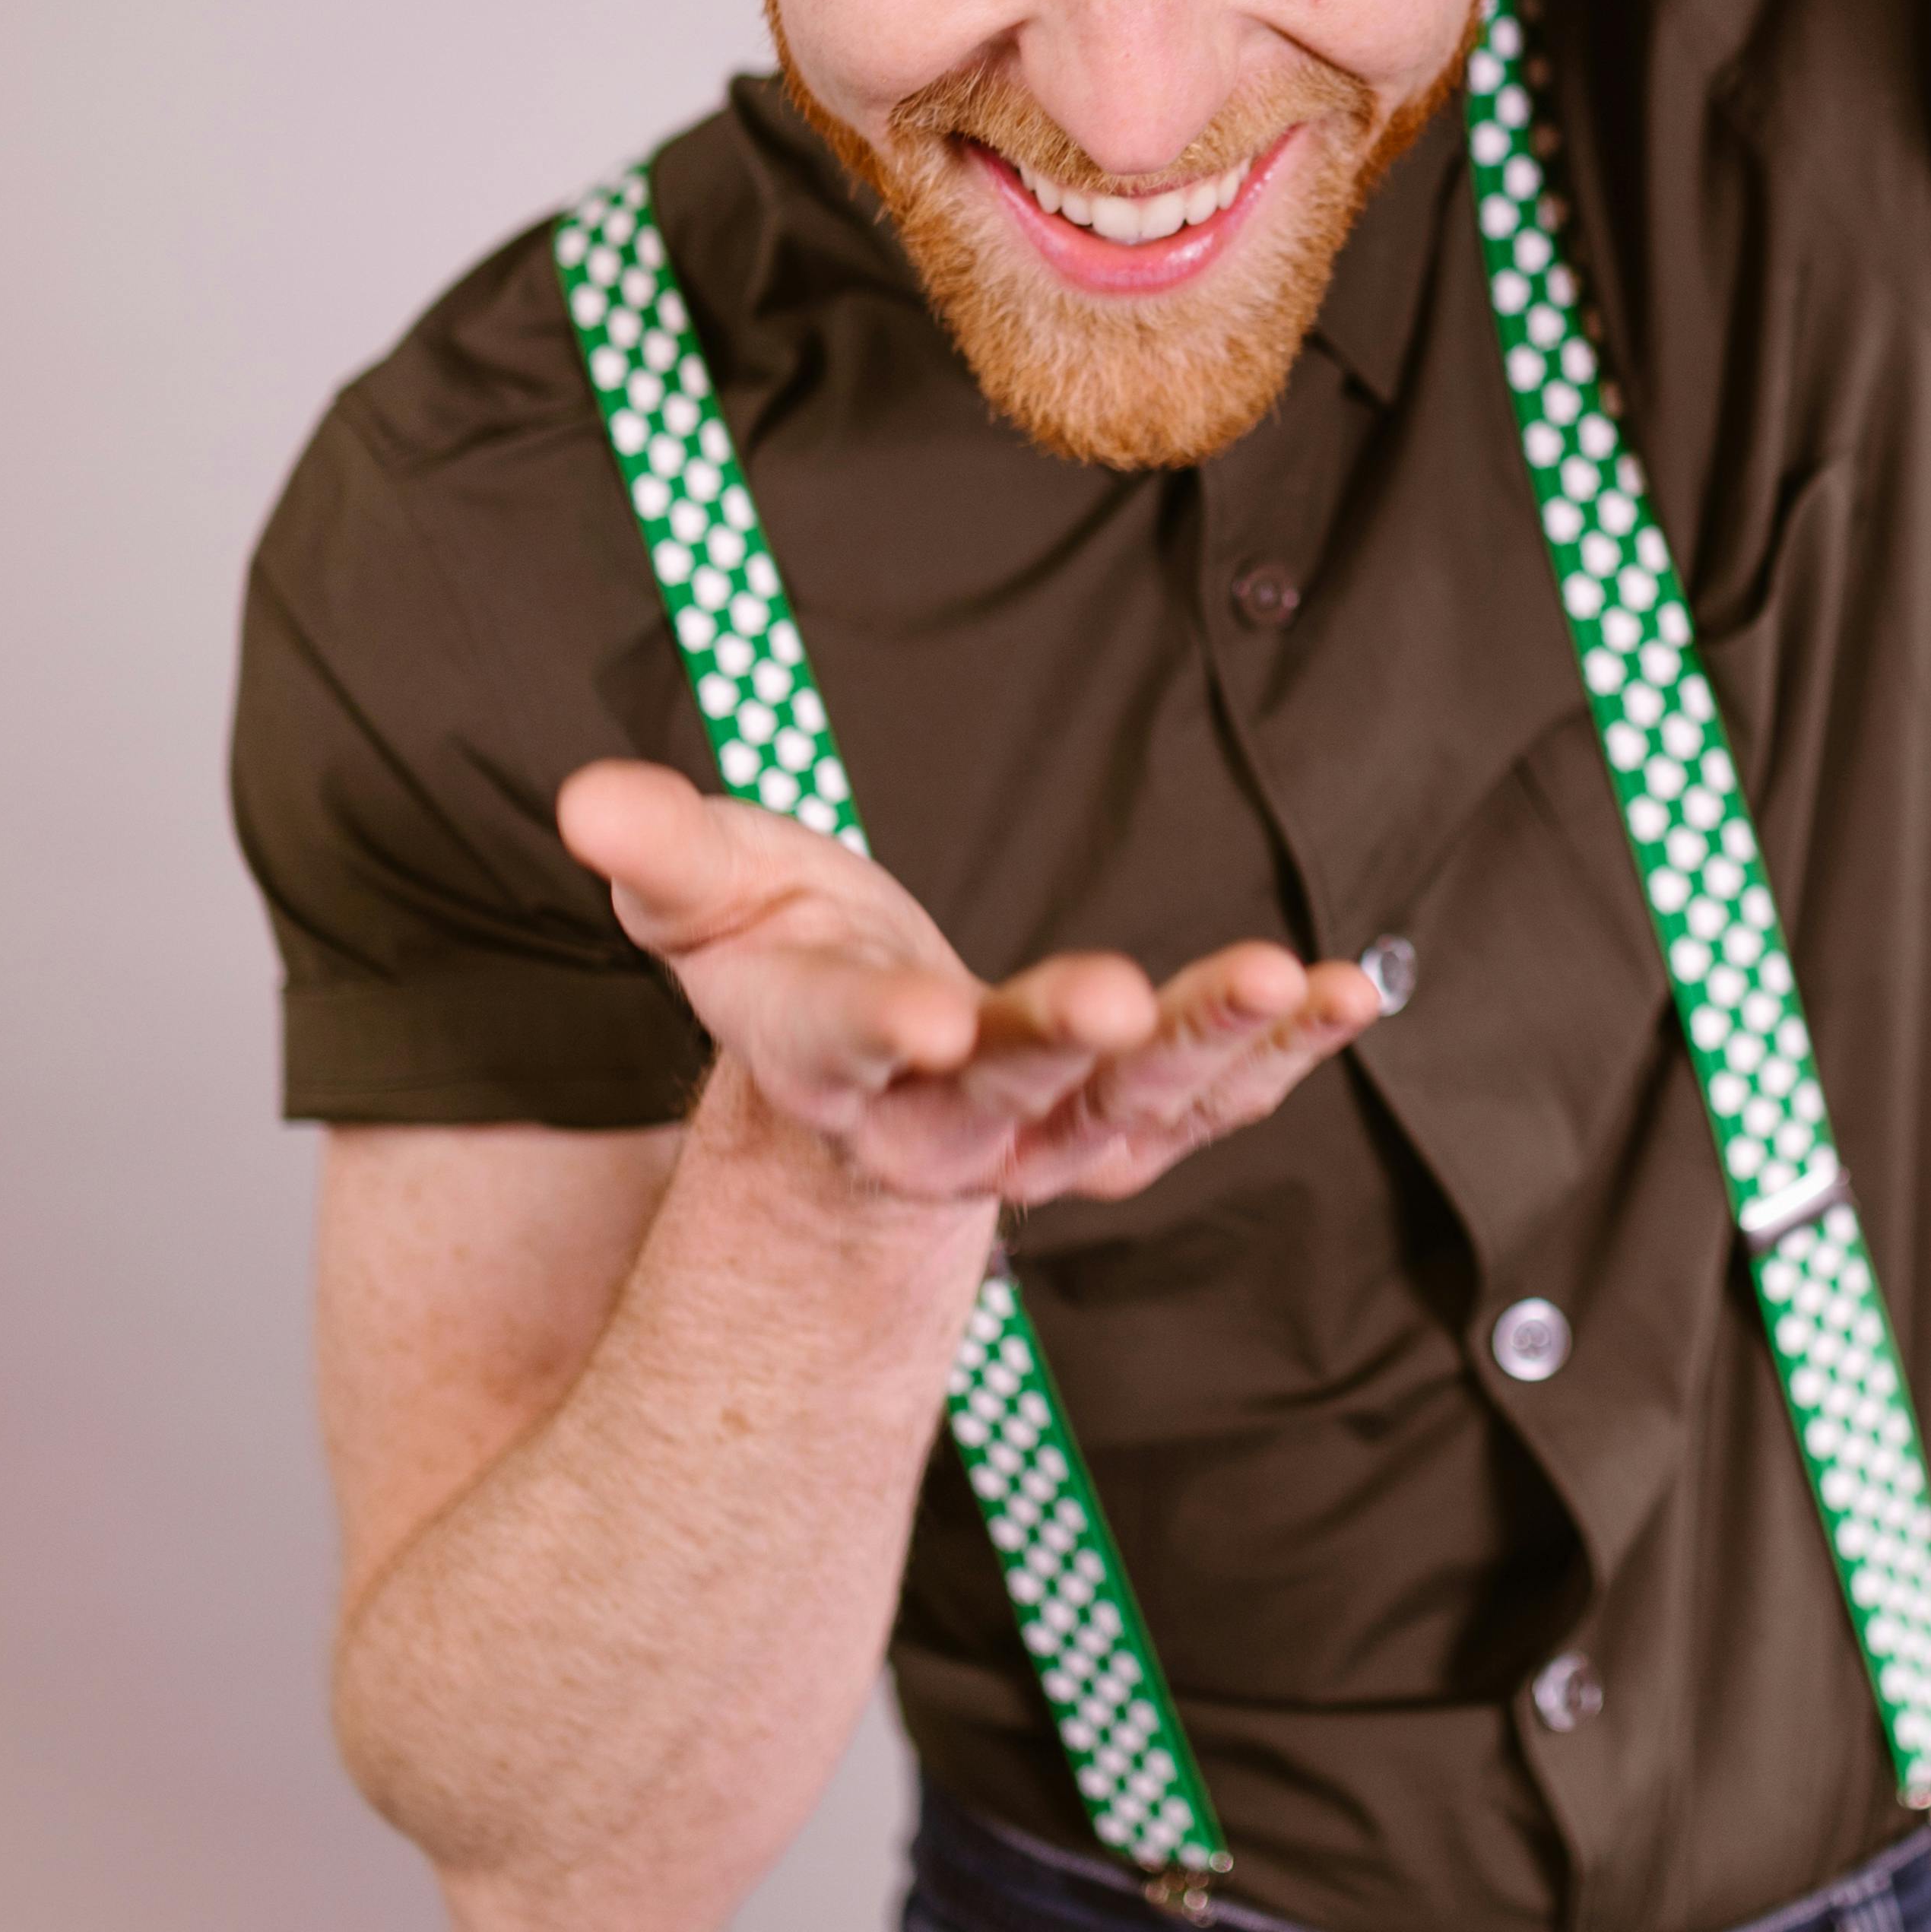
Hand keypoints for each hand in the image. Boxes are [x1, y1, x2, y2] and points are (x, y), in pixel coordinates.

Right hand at [557, 762, 1377, 1211]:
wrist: (865, 1041)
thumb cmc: (786, 952)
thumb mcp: (710, 895)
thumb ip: (661, 852)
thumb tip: (584, 800)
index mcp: (829, 1058)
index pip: (854, 1049)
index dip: (889, 1034)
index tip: (927, 1019)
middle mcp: (942, 1117)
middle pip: (1010, 1087)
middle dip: (1064, 1040)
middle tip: (1122, 996)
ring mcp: (1044, 1131)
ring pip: (1133, 1107)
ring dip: (1212, 1044)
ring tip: (1282, 979)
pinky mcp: (1127, 1122)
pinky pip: (1216, 1103)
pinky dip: (1283, 1056)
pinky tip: (1346, 993)